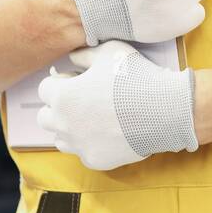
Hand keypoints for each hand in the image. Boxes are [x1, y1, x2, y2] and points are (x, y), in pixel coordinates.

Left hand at [37, 41, 197, 170]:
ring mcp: (79, 145)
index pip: (45, 89)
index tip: (78, 81)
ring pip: (60, 139)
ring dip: (70, 129)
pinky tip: (108, 133)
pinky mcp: (95, 160)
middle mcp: (64, 123)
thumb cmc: (137, 77)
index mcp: (62, 95)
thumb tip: (72, 60)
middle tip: (81, 102)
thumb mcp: (109, 52)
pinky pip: (83, 153)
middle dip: (59, 108)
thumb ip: (83, 55)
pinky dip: (91, 144)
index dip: (61, 83)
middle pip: (45, 117)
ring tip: (92, 120)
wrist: (166, 110)